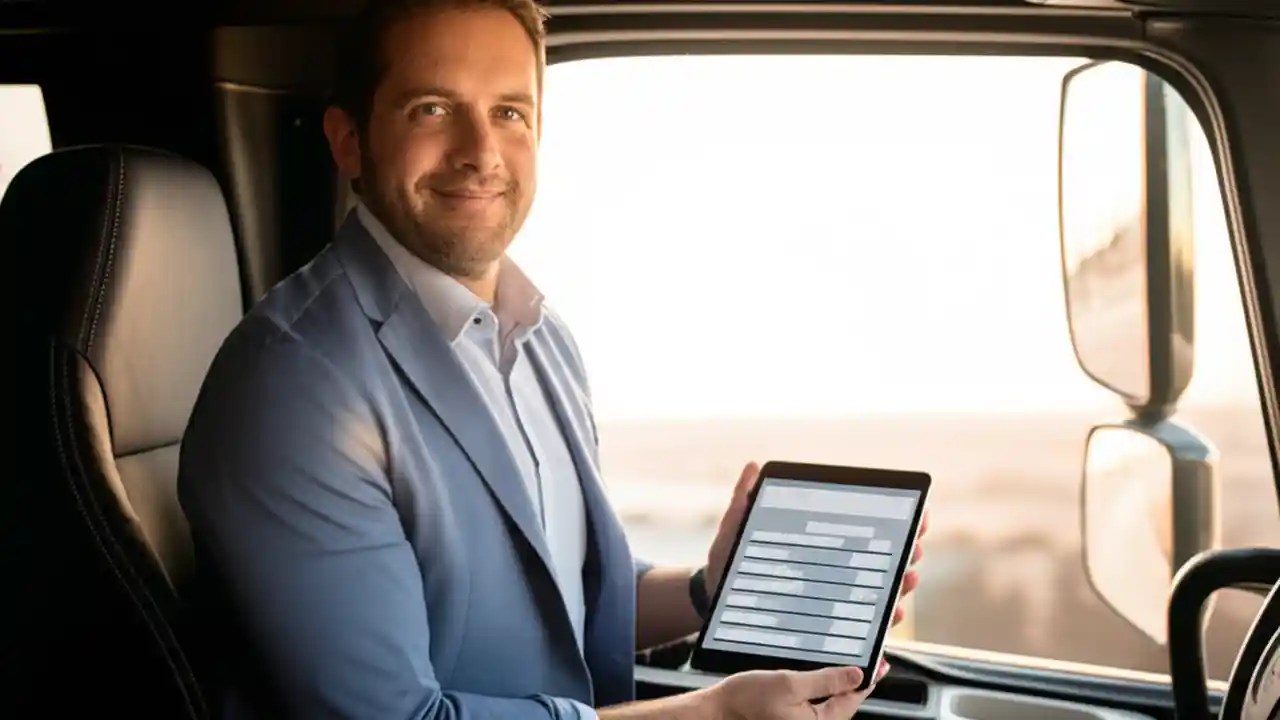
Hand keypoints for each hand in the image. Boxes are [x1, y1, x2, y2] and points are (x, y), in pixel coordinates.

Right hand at [705, 661, 889, 719]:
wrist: (719, 712)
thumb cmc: (748, 700)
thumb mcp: (790, 684)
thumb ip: (826, 680)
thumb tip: (858, 674)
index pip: (855, 698)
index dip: (870, 676)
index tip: (881, 659)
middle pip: (846, 700)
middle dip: (857, 678)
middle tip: (868, 653)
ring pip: (833, 701)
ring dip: (841, 681)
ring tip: (849, 659)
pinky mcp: (795, 718)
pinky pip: (818, 703)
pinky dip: (824, 686)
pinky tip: (823, 672)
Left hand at [706, 461, 930, 619]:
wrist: (716, 603)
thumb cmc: (728, 564)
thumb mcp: (734, 530)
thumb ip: (744, 500)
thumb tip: (754, 465)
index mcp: (820, 542)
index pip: (865, 529)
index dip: (898, 522)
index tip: (920, 516)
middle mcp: (833, 568)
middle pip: (883, 560)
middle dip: (907, 553)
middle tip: (916, 549)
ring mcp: (833, 596)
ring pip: (879, 591)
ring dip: (901, 585)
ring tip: (908, 579)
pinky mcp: (828, 624)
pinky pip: (862, 623)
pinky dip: (882, 620)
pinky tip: (891, 614)